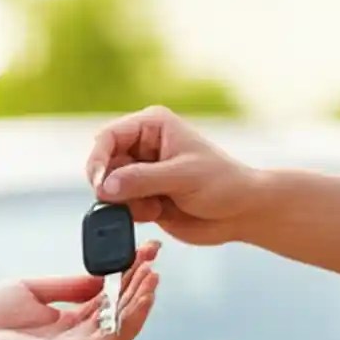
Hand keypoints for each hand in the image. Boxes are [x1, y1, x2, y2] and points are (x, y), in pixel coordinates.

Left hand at [0, 243, 160, 339]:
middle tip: (155, 256)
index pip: (108, 304)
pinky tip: (139, 294)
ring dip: (141, 301)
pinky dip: (130, 317)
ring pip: (122, 330)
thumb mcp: (29, 292)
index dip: (128, 277)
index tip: (144, 251)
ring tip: (153, 273)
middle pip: (120, 316)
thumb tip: (99, 278)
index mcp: (66, 333)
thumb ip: (67, 288)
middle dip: (140, 285)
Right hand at [85, 106, 263, 245]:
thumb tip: (104, 187)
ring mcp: (143, 173)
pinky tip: (158, 212)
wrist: (242, 213)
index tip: (99, 184)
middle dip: (111, 185)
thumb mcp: (182, 177)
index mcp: (152, 126)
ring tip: (154, 206)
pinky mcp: (145, 197)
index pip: (109, 136)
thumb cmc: (222, 184)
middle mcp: (143, 147)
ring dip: (125, 202)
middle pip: (105, 164)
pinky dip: (133, 214)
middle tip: (127, 201)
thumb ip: (141, 180)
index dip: (98, 159)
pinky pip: (122, 206)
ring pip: (110, 188)